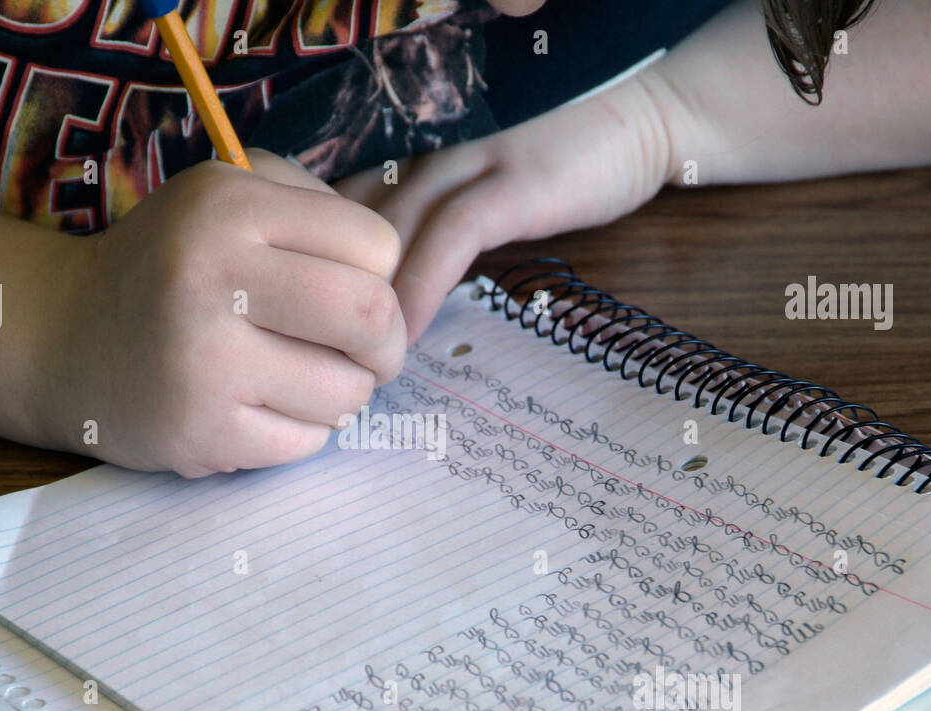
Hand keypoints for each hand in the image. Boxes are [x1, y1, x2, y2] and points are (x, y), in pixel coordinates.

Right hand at [46, 149, 405, 475]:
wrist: (59, 339)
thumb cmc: (170, 266)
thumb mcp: (226, 198)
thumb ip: (314, 211)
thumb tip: (400, 276)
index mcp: (229, 209)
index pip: (374, 246)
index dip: (380, 276)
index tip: (353, 291)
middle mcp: (212, 277)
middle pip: (371, 318)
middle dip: (387, 345)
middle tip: (366, 353)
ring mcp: (204, 361)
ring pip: (347, 392)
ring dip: (342, 393)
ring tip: (299, 378)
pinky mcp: (200, 432)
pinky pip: (305, 443)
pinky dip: (300, 431)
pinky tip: (260, 408)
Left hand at [335, 74, 680, 343]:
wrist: (633, 126)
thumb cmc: (548, 177)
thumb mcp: (468, 207)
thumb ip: (423, 238)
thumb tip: (382, 307)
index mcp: (402, 165)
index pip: (325, 218)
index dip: (306, 273)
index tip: (297, 331)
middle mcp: (417, 159)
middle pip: (341, 227)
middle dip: (321, 295)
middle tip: (311, 360)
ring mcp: (463, 167)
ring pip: (386, 233)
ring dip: (365, 303)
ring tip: (352, 363)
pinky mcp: (509, 185)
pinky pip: (449, 239)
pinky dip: (420, 288)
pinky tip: (406, 336)